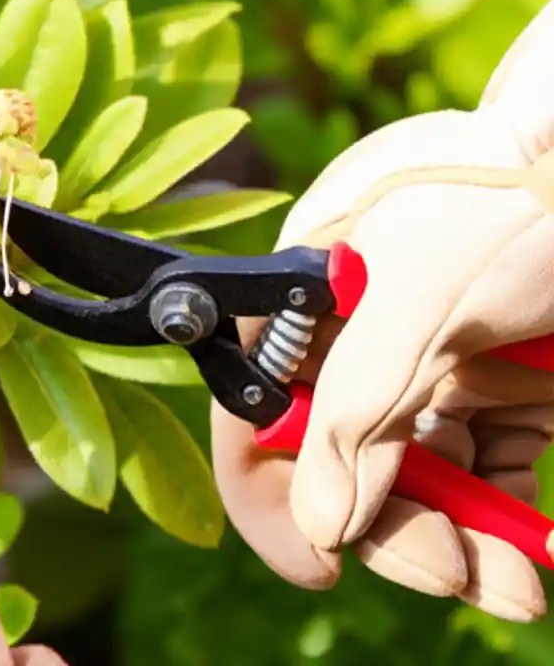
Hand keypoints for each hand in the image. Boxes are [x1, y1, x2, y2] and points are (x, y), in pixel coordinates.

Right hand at [211, 0, 553, 621]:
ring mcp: (433, 367)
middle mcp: (360, 342)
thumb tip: (319, 525)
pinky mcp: (505, 387)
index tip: (321, 560)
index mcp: (307, 303)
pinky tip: (531, 550)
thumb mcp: (424, 300)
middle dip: (397, 532)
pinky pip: (487, 472)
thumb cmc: (517, 198)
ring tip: (515, 588)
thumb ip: (358, 412)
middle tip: (460, 578)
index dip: (273, 491)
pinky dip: (503, 520)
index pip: (259, 410)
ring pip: (418, 481)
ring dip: (458, 542)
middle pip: (344, 463)